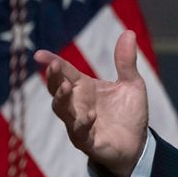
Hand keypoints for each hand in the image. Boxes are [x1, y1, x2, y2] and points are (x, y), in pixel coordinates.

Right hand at [34, 31, 148, 176]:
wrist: (137, 144)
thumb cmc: (129, 113)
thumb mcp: (131, 84)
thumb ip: (126, 62)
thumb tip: (128, 32)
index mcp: (84, 88)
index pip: (64, 72)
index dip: (52, 63)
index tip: (39, 54)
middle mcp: (77, 104)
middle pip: (57, 89)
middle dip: (53, 78)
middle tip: (54, 66)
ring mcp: (78, 123)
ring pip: (62, 110)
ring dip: (61, 99)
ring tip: (66, 86)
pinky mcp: (87, 141)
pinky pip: (80, 132)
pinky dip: (83, 123)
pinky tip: (90, 115)